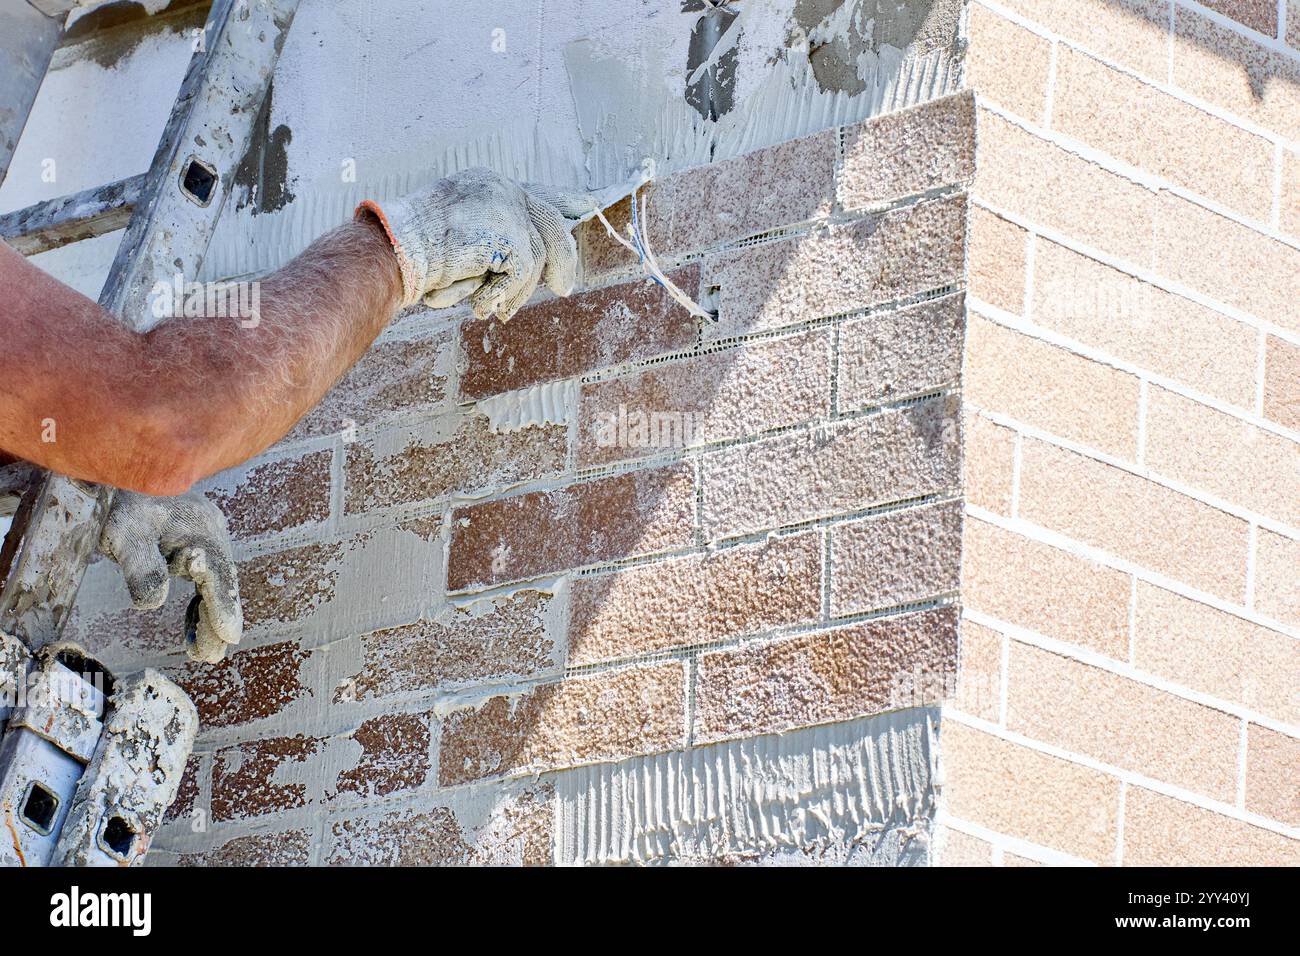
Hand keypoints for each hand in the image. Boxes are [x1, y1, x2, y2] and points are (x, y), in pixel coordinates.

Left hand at [99, 491, 241, 662]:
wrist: (115, 467)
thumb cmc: (117, 500)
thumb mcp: (125, 535)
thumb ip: (141, 568)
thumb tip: (153, 603)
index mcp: (202, 530)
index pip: (218, 577)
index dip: (224, 608)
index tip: (229, 636)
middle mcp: (210, 531)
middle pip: (221, 582)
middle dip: (217, 618)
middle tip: (208, 655)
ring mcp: (204, 534)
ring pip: (215, 580)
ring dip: (209, 612)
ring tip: (202, 648)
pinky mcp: (192, 537)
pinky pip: (204, 573)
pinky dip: (201, 598)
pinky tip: (192, 618)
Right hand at [357, 167, 596, 319]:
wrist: (393, 251)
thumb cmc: (415, 253)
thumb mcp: (460, 238)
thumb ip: (494, 239)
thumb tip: (534, 261)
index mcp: (487, 185)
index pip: (538, 192)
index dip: (566, 201)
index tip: (589, 203)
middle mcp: (499, 188)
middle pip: (550, 223)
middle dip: (562, 259)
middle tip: (564, 287)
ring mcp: (504, 207)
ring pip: (536, 257)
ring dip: (517, 290)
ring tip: (492, 304)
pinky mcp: (508, 233)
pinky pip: (523, 273)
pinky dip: (504, 294)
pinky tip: (480, 302)